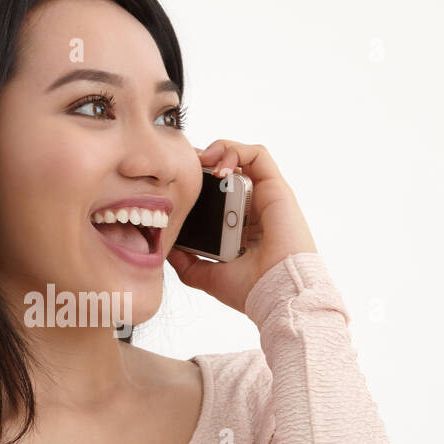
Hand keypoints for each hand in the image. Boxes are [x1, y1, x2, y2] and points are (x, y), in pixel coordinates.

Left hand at [166, 139, 317, 313]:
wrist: (275, 293)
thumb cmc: (251, 289)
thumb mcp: (207, 276)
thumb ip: (187, 262)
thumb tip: (167, 249)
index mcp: (241, 226)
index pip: (220, 192)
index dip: (200, 182)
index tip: (181, 183)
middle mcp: (255, 208)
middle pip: (230, 171)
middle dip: (206, 162)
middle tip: (187, 167)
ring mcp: (266, 197)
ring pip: (243, 158)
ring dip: (220, 151)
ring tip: (202, 161)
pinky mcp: (277, 188)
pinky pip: (258, 155)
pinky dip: (236, 152)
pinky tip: (220, 168)